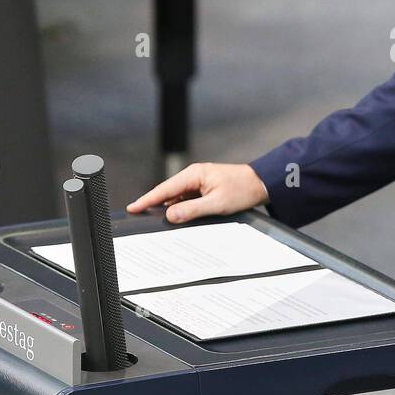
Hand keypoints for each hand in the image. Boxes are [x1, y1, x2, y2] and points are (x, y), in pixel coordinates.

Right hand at [126, 162, 268, 223]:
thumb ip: (192, 210)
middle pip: (168, 192)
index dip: (147, 199)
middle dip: (153, 204)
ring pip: (177, 197)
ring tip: (151, 220)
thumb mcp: (217, 203)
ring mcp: (198, 182)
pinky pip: (186, 199)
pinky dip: (180, 208)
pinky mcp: (204, 189)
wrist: (261, 183)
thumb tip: (170, 215)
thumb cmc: (242, 190)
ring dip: (167, 208)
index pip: (164, 189)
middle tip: (136, 216)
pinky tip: (175, 218)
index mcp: (194, 174)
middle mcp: (194, 176)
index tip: (132, 208)